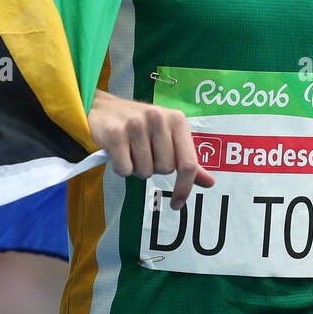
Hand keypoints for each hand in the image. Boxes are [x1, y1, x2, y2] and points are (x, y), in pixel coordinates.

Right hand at [87, 88, 214, 209]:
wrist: (101, 109)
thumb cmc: (139, 125)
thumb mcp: (167, 136)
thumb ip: (187, 160)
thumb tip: (210, 182)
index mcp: (176, 119)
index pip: (188, 163)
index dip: (184, 188)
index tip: (177, 204)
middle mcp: (158, 118)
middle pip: (165, 170)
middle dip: (154, 168)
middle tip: (144, 153)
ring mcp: (135, 124)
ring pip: (145, 171)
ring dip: (136, 168)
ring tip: (130, 150)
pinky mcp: (115, 134)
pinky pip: (125, 170)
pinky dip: (121, 168)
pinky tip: (118, 152)